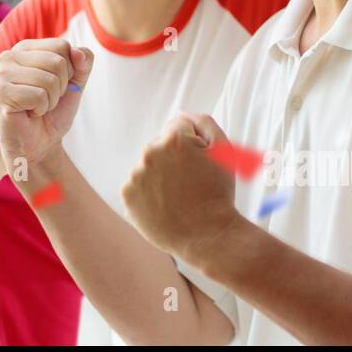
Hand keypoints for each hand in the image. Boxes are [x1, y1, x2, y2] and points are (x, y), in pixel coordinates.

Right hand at [0, 39, 93, 176]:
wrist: (40, 145)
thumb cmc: (53, 112)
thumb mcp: (76, 83)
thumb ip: (83, 63)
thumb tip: (78, 52)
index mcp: (25, 48)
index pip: (62, 46)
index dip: (69, 70)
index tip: (56, 85)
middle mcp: (10, 56)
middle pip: (57, 61)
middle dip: (61, 87)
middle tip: (46, 99)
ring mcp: (2, 74)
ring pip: (49, 79)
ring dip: (51, 100)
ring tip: (37, 107)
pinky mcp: (0, 93)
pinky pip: (38, 96)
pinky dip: (41, 109)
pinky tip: (29, 114)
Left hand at [121, 113, 241, 263]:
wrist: (206, 235)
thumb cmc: (218, 194)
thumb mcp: (224, 151)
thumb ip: (204, 123)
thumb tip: (184, 116)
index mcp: (174, 139)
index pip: (180, 125)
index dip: (193, 143)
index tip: (198, 162)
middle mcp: (150, 152)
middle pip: (161, 144)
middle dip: (173, 157)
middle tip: (189, 182)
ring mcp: (136, 174)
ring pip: (148, 165)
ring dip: (159, 174)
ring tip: (177, 195)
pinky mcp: (127, 194)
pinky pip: (137, 185)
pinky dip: (148, 192)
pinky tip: (164, 203)